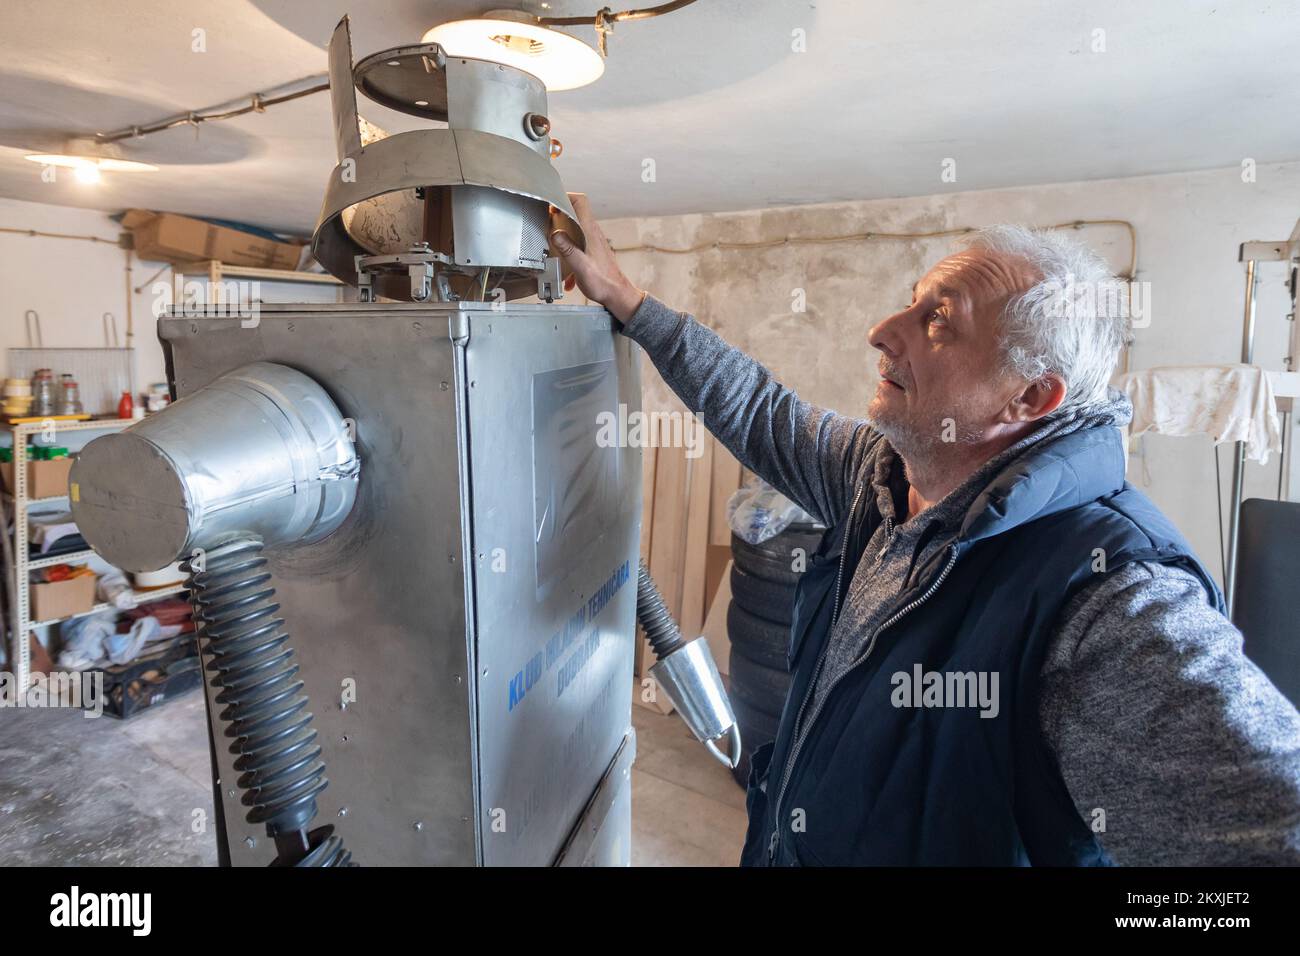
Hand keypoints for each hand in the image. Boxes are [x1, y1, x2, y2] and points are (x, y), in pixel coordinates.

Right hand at [550, 193, 646, 322]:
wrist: (617, 294)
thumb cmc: (603, 282)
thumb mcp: (581, 267)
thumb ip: (568, 249)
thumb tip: (555, 233)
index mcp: (590, 231)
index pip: (580, 201)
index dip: (566, 196)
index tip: (552, 202)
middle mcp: (592, 232)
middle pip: (575, 212)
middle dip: (559, 214)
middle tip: (546, 221)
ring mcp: (593, 241)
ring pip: (575, 228)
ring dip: (562, 233)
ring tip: (552, 244)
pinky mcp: (592, 250)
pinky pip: (577, 244)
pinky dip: (569, 252)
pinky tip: (565, 270)